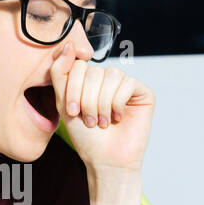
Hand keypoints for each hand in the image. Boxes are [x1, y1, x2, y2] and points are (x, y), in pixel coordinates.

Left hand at [49, 42, 154, 174]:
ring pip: (111, 75)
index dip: (73, 89)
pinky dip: (118, 103)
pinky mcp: (143, 92)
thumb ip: (60, 73)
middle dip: (88, 100)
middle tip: (89, 121)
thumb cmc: (85, 136)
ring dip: (102, 103)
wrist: (105, 160)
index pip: (77, 65)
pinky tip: (118, 117)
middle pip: (94, 71)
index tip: (73, 112)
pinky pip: (128, 83)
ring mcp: (125, 84)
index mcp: (88, 79)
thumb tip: (68, 44)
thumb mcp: (64, 103)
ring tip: (102, 121)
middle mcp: (107, 78)